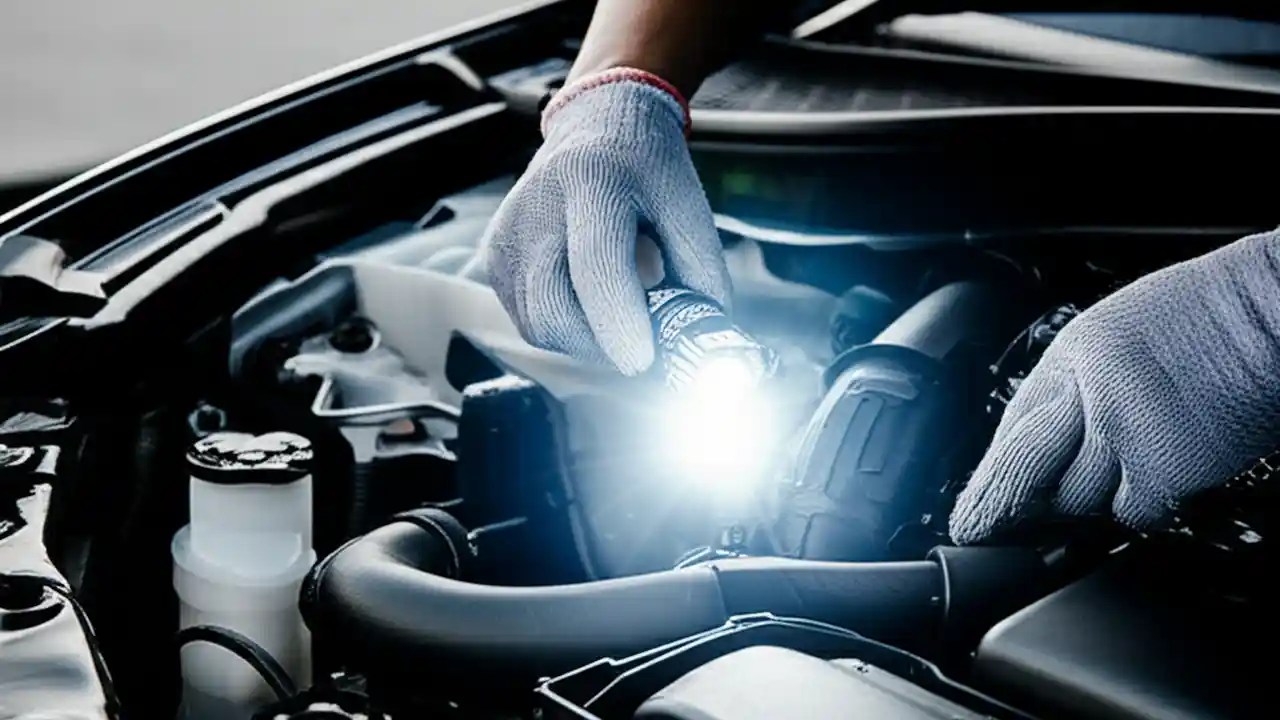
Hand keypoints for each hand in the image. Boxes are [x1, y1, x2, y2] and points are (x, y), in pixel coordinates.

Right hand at [481, 74, 729, 374]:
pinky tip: (588, 302)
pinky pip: (527, 319)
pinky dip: (563, 328)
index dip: (620, 322)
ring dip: (584, 343)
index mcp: (593, 181)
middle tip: (642, 345)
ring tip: (618, 316)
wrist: (595, 122)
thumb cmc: (647, 167)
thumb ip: (702, 270)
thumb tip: (708, 339)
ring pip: (538, 325)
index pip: (598, 264)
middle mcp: (537, 207)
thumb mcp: (686, 204)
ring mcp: (508, 234)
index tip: (646, 362)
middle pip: (555, 308)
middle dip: (603, 346)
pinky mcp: (494, 256)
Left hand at [950, 231, 1279, 543]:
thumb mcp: (1114, 334)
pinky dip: (1138, 510)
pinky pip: (1132, 513)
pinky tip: (1153, 487)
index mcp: (1072, 354)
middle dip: (1002, 509)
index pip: (1010, 430)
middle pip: (1023, 473)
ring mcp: (1125, 433)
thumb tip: (1039, 440)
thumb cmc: (1210, 318)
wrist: (1273, 312)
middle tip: (985, 531)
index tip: (970, 510)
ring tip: (1109, 481)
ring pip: (1078, 500)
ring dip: (1083, 503)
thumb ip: (1074, 384)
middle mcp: (1088, 393)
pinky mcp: (1167, 468)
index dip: (986, 478)